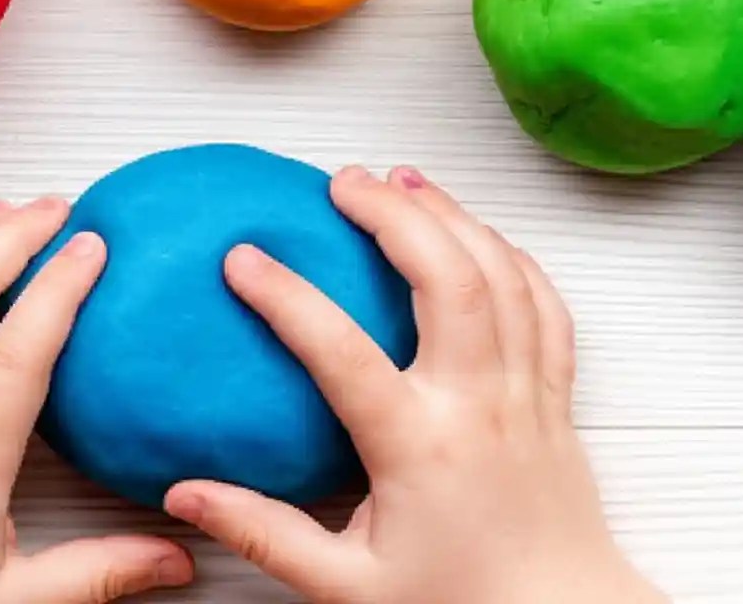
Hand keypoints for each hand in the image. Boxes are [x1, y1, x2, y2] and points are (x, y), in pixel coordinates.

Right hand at [165, 167, 666, 603]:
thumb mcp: (347, 587)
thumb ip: (264, 534)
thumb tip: (187, 494)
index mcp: (419, 447)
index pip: (342, 351)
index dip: (286, 296)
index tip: (243, 259)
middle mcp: (480, 404)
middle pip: (448, 276)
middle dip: (393, 213)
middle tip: (343, 181)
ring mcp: (527, 393)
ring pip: (502, 275)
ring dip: (453, 216)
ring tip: (406, 179)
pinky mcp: (555, 396)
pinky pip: (545, 304)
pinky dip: (513, 256)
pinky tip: (482, 234)